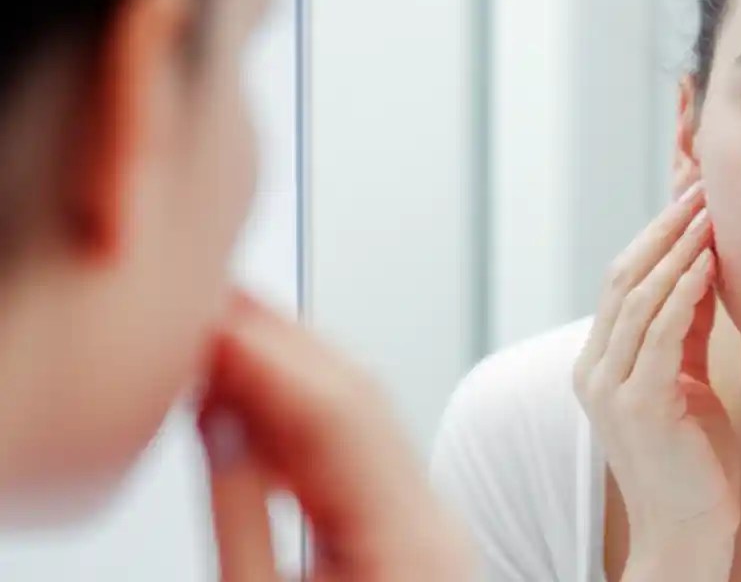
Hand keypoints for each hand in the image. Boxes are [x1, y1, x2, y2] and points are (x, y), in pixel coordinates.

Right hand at [198, 292, 471, 580]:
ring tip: (212, 340)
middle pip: (355, 395)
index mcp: (409, 542)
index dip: (267, 351)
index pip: (336, 411)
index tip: (208, 314)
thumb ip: (239, 513)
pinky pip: (354, 453)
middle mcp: (433, 522)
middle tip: (206, 299)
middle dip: (275, 340)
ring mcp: (428, 523)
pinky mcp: (407, 531)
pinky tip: (247, 405)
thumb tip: (214, 420)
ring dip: (283, 371)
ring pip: (356, 414)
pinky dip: (296, 420)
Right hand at [573, 182, 738, 579]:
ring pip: (638, 297)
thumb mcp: (687, 380)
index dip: (656, 235)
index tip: (693, 198)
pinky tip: (708, 263)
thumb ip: (687, 328)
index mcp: (599, 363)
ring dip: (677, 250)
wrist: (687, 534)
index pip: (621, 281)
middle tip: (702, 189)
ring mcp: (609, 387)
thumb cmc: (693, 462)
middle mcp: (593, 370)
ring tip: (710, 214)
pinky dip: (683, 292)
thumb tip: (705, 266)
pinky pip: (660, 332)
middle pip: (623, 278)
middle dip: (665, 229)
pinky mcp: (638, 404)